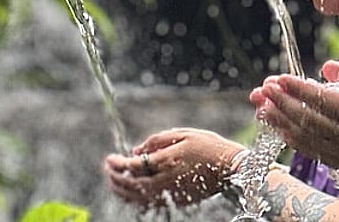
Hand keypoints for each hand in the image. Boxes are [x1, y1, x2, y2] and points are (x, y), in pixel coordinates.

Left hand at [103, 127, 245, 207]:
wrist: (230, 167)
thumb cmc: (208, 146)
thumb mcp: (183, 134)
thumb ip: (157, 141)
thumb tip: (136, 150)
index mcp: (168, 161)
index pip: (134, 166)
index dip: (118, 164)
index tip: (109, 159)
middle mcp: (167, 180)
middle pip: (133, 185)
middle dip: (116, 179)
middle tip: (108, 170)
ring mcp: (172, 193)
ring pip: (139, 199)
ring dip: (123, 192)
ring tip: (114, 183)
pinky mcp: (177, 201)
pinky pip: (150, 204)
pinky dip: (136, 200)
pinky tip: (131, 193)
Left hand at [251, 61, 338, 189]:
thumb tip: (328, 69)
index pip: (318, 100)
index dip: (294, 89)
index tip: (276, 78)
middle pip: (305, 120)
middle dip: (279, 104)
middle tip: (260, 91)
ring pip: (306, 139)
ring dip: (281, 124)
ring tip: (262, 111)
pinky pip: (315, 153)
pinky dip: (295, 142)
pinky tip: (285, 133)